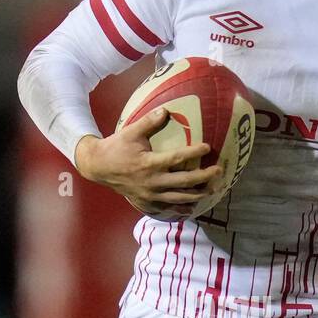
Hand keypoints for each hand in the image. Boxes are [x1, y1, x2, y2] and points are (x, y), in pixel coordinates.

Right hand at [74, 109, 223, 215]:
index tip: (208, 147)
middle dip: (204, 177)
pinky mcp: (146, 202)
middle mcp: (152, 182)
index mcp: (149, 163)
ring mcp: (150, 194)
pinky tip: (194, 205)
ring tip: (212, 189)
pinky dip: (182, 207)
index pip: (177, 158)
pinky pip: (167, 207)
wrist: (98, 167)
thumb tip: (166, 110)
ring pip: (179, 197)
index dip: (194, 153)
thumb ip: (149, 122)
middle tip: (219, 171)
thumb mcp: (131, 132)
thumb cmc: (116, 147)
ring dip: (198, 194)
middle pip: (184, 182)